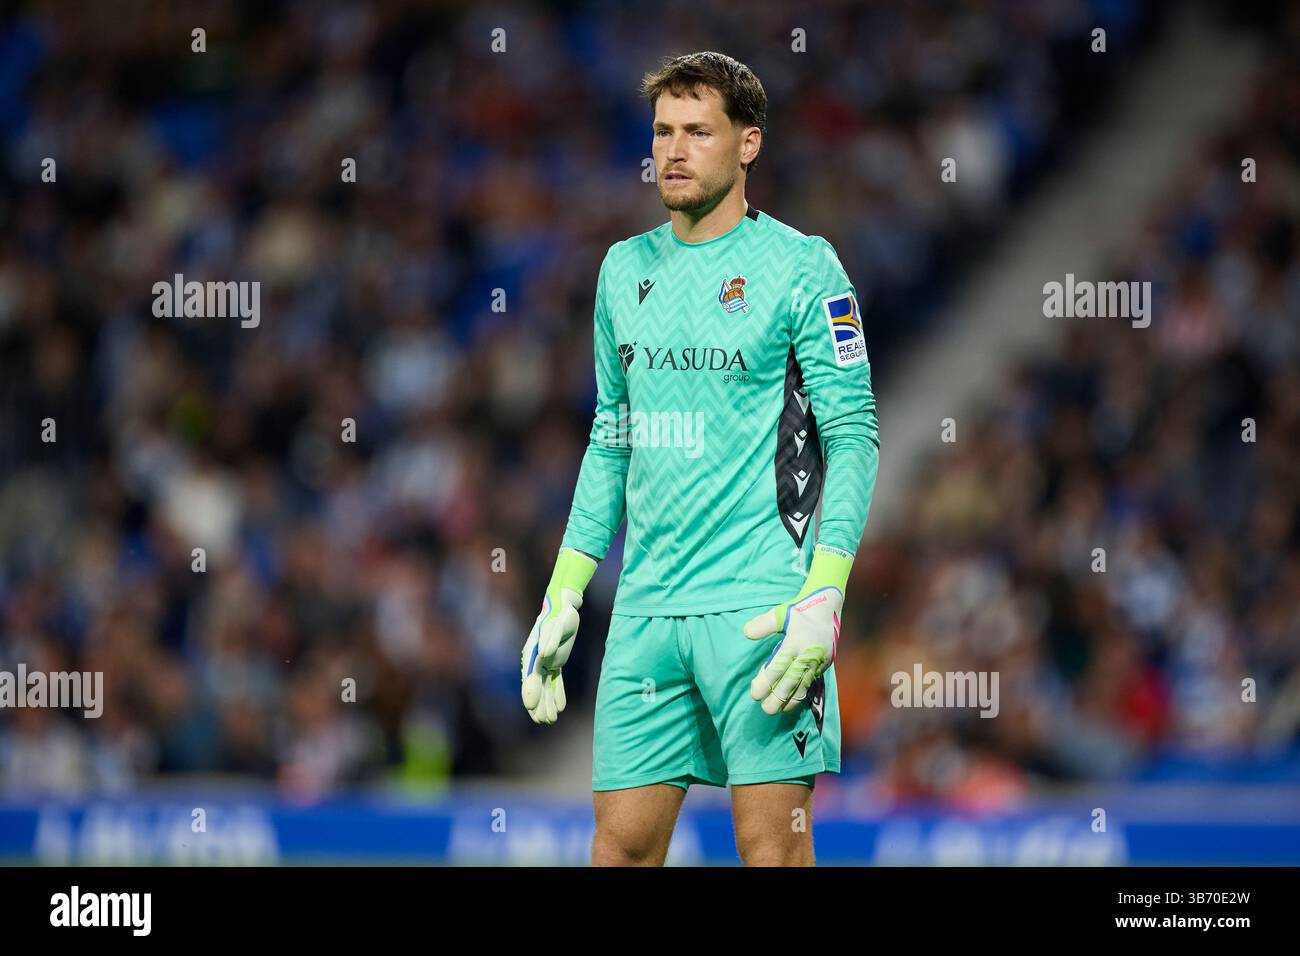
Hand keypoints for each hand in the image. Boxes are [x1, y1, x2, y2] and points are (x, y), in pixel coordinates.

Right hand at [520, 548, 597, 724]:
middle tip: (542, 721)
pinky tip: (560, 707)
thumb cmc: (558, 615)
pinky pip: (555, 681)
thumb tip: (544, 656)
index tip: (531, 707)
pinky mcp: (555, 662)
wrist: (563, 607)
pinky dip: (557, 693)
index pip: (529, 677)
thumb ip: (550, 640)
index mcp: (532, 653)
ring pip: (545, 686)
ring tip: (550, 720)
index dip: (530, 692)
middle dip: (539, 704)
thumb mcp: (556, 626)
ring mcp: (545, 662)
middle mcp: (536, 660)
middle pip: (535, 686)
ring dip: (547, 703)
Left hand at [744, 585, 841, 715]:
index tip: (754, 694)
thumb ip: (763, 624)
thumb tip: (746, 633)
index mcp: (795, 641)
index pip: (777, 667)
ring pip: (804, 685)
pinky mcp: (825, 663)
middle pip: (791, 681)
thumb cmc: (800, 610)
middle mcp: (807, 654)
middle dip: (777, 698)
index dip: (765, 683)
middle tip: (765, 710)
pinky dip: (802, 694)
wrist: (828, 606)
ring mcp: (818, 660)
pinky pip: (812, 682)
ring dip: (791, 700)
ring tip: (778, 711)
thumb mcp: (780, 613)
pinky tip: (793, 702)